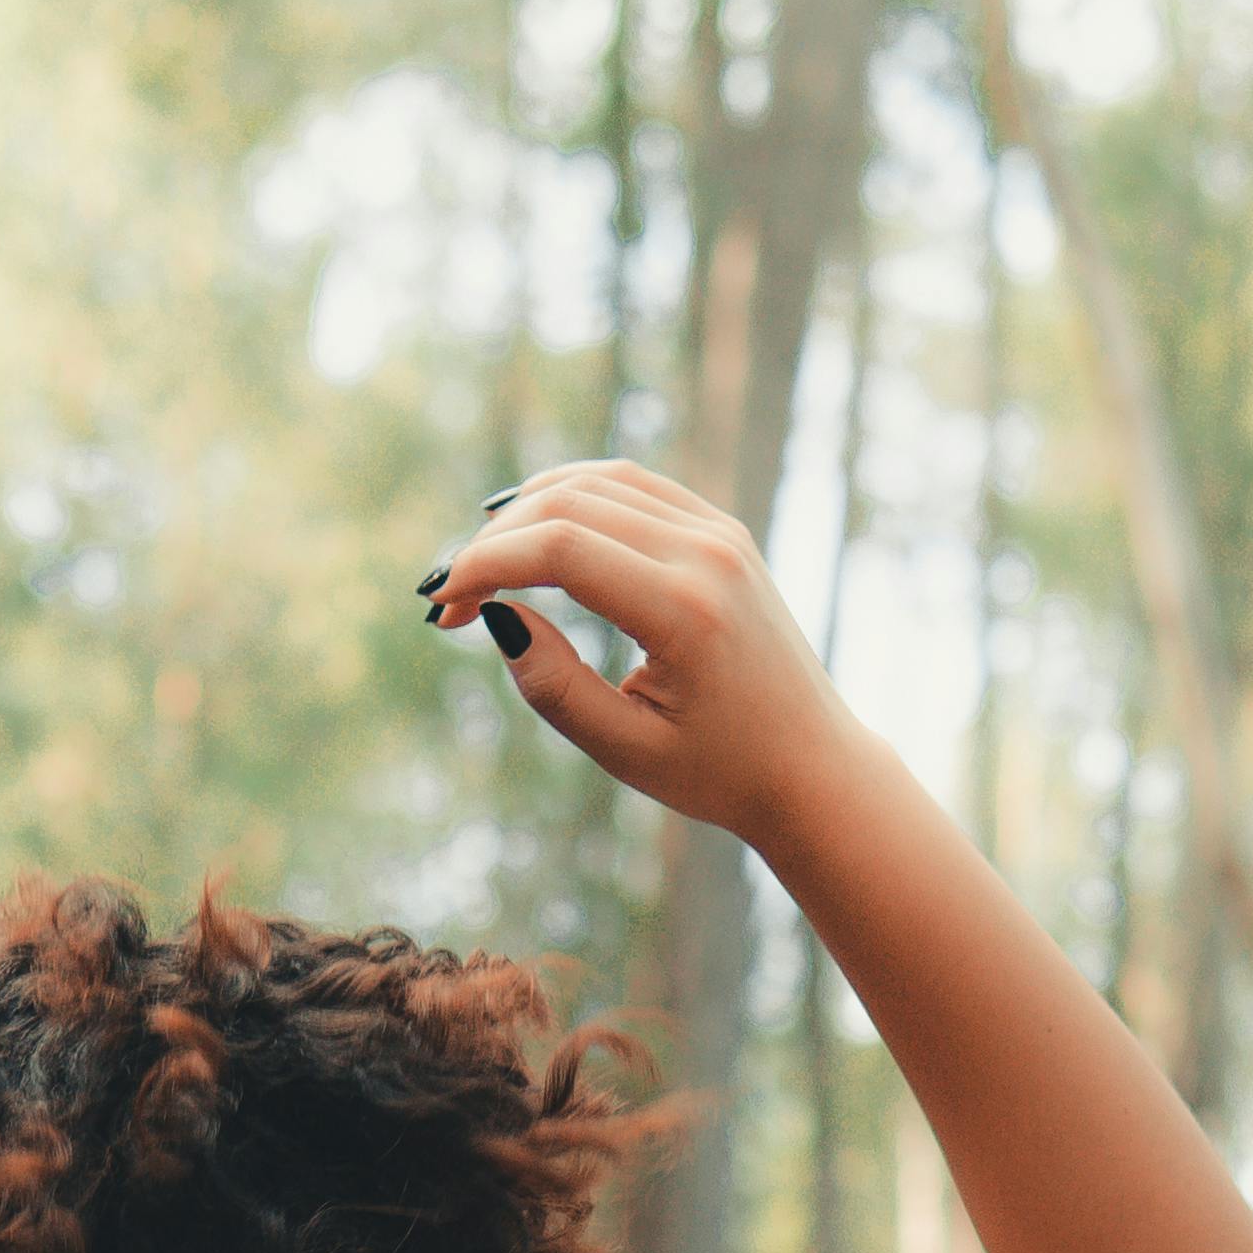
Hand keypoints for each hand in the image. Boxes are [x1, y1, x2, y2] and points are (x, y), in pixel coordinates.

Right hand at [422, 462, 856, 851]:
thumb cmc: (720, 772)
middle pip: (570, 502)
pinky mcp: (722, 531)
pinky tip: (531, 526)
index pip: (561, 548)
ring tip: (480, 566)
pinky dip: (573, 495)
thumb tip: (499, 616)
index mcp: (686, 611)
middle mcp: (708, 553)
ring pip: (598, 481)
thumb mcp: (626, 750)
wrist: (811, 765)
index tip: (441, 608)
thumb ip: (554, 686)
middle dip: (493, 543)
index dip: (484, 566)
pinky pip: (633, 486)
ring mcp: (720, 533)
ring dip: (525, 512)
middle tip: (450, 600)